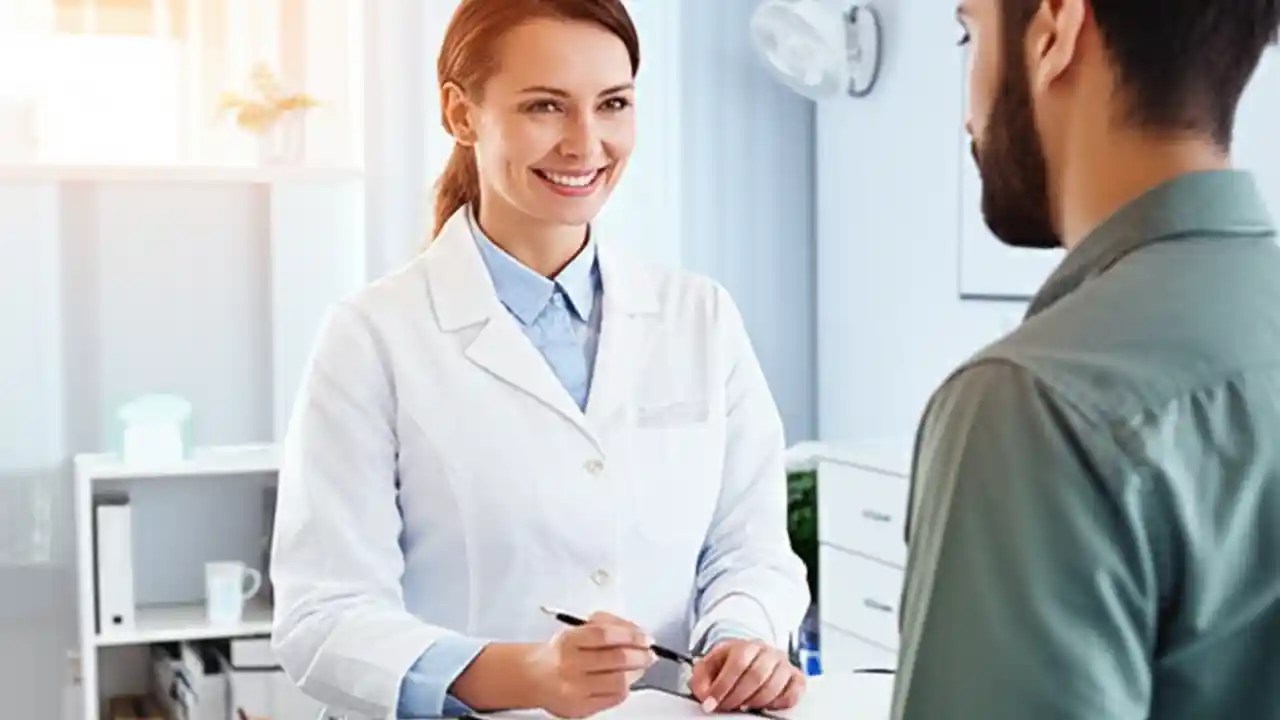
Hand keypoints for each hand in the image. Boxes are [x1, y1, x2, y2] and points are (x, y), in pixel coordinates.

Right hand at [525, 612, 656, 718]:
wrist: (534, 676)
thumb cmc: (560, 651)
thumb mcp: (576, 630)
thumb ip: (604, 626)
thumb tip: (636, 632)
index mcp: (568, 640)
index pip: (605, 634)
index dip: (631, 634)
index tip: (645, 637)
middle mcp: (570, 664)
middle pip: (617, 658)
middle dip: (640, 654)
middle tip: (649, 652)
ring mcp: (575, 688)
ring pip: (619, 680)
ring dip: (637, 671)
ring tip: (641, 665)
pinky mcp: (581, 707)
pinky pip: (614, 697)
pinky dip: (626, 687)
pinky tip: (627, 680)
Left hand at [689, 638, 805, 712]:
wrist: (750, 659)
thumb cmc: (729, 665)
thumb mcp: (710, 667)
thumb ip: (702, 678)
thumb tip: (704, 694)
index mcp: (745, 645)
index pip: (737, 663)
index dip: (723, 686)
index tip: (711, 703)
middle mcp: (768, 652)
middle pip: (757, 675)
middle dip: (737, 697)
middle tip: (726, 707)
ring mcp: (784, 664)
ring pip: (774, 686)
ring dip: (755, 702)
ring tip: (743, 706)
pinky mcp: (796, 678)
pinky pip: (793, 694)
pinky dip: (778, 704)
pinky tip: (765, 706)